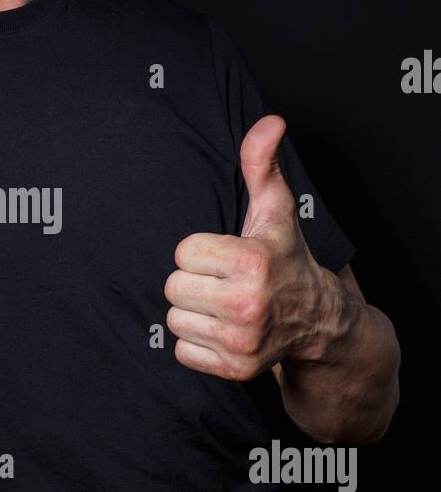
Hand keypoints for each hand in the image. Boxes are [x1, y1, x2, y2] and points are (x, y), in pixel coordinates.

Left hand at [163, 115, 324, 381]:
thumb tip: (270, 121)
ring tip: (223, 305)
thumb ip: (261, 164)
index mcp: (252, 262)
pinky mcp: (234, 370)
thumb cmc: (285, 259)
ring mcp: (240, 341)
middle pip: (173, 286)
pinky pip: (182, 350)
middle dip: (194, 281)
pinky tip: (223, 329)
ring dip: (194, 311)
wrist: (317, 322)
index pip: (183, 252)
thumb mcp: (274, 211)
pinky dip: (197, 342)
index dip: (201, 251)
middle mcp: (246, 304)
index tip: (226, 256)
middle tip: (223, 281)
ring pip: (175, 318)